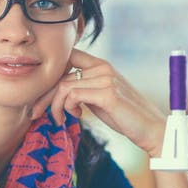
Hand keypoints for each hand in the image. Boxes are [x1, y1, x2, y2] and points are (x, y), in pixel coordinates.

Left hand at [33, 47, 166, 156]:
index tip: (43, 96)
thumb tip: (60, 93)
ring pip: (63, 86)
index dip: (51, 75)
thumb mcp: (101, 99)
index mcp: (102, 66)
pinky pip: (72, 95)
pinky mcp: (107, 93)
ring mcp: (106, 79)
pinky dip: (67, 108)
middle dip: (43, 95)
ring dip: (55, 106)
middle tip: (35, 112)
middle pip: (60, 74)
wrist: (151, 130)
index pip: (68, 57)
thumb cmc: (126, 117)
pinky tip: (77, 116)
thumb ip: (85, 90)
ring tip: (60, 120)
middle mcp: (103, 67)